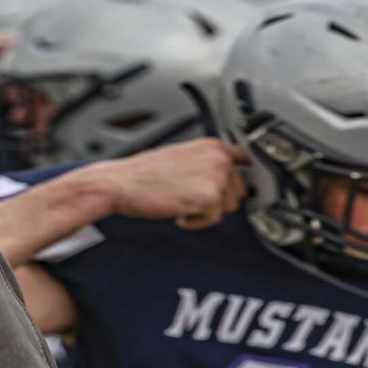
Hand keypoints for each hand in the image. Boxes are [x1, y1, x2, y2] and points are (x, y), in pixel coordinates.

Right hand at [90, 137, 249, 229]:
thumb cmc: (144, 173)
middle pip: (239, 190)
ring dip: (208, 211)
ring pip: (229, 206)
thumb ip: (207, 163)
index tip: (236, 186)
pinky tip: (180, 212)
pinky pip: (214, 219)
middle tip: (193, 199)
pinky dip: (197, 222)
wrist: (123, 183)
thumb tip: (224, 176)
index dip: (238, 177)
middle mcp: (219, 158)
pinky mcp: (209, 198)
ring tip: (184, 203)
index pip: (245, 160)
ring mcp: (216, 178)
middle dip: (219, 199)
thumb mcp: (182, 156)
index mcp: (212, 145)